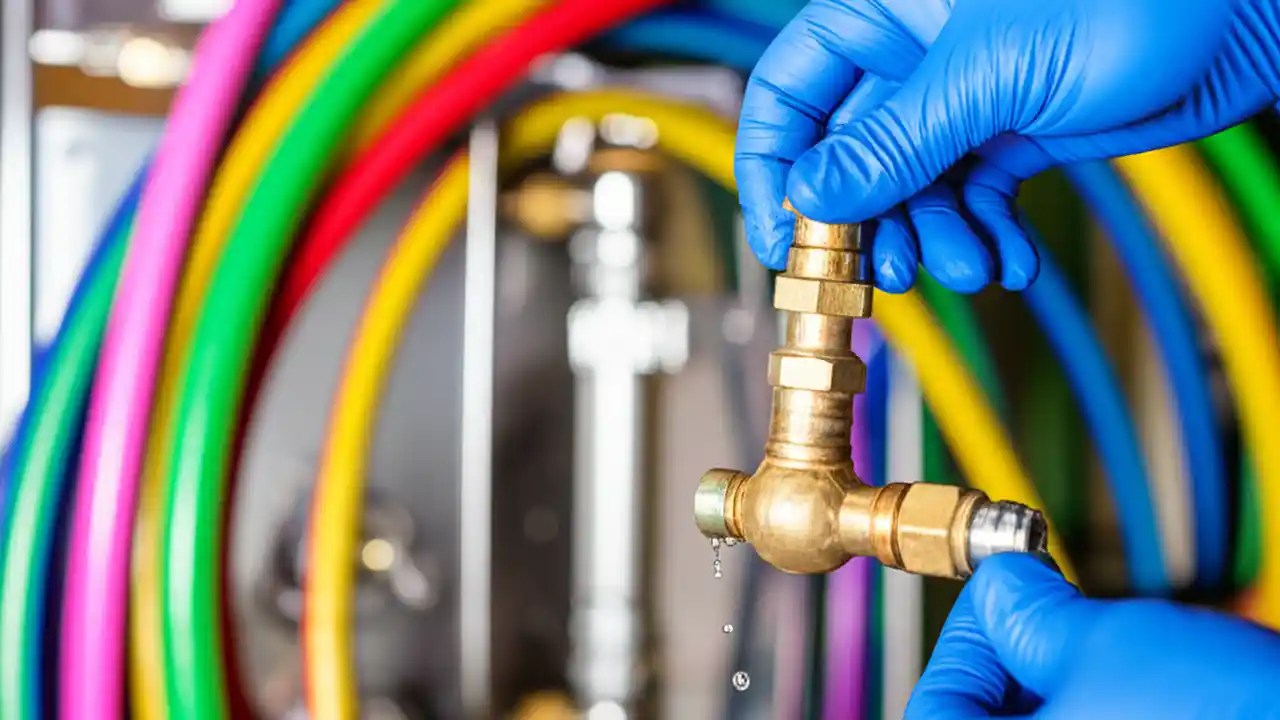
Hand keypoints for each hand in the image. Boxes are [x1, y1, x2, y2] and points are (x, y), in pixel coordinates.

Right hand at [737, 0, 1279, 291]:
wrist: (1238, 16)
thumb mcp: (984, 76)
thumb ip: (891, 142)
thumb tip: (810, 200)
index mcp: (880, 11)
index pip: (787, 93)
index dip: (775, 168)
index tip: (783, 238)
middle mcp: (909, 57)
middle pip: (847, 155)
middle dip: (869, 223)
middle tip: (884, 273)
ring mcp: (960, 98)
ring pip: (911, 190)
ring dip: (935, 240)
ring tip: (971, 264)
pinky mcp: (1009, 133)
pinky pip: (971, 199)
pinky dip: (985, 236)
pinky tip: (1007, 258)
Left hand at [906, 554, 1279, 718]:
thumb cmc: (1224, 713)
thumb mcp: (1096, 638)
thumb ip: (1023, 607)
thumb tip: (1005, 583)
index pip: (937, 707)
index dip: (963, 641)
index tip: (999, 598)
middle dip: (1017, 665)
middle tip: (1050, 617)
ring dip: (1064, 690)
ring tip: (1111, 654)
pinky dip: (1101, 714)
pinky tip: (1142, 689)